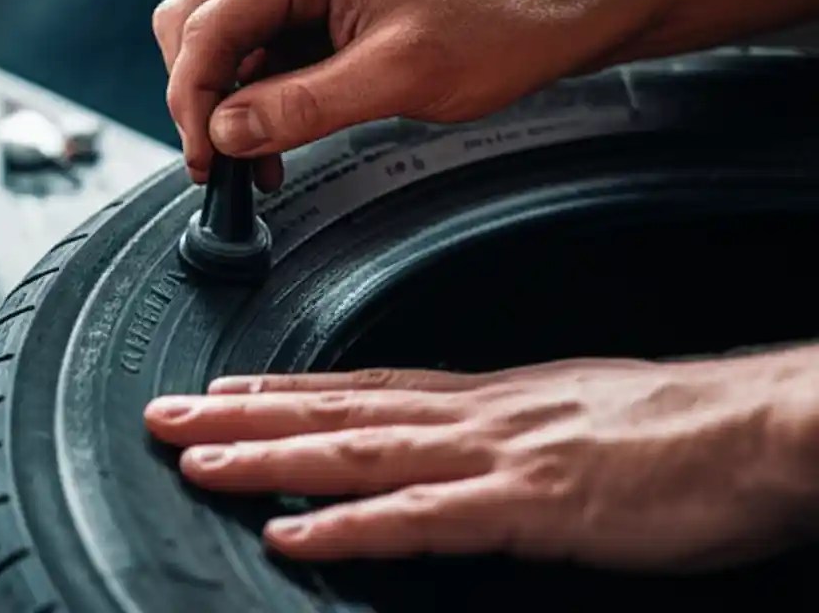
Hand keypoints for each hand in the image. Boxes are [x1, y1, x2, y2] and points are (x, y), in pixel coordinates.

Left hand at [143, 351, 818, 569]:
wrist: (764, 427)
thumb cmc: (681, 430)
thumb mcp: (575, 417)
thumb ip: (509, 433)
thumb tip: (464, 448)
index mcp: (486, 400)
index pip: (362, 389)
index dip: (284, 392)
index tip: (223, 391)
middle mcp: (475, 417)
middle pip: (335, 411)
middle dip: (242, 416)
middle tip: (167, 415)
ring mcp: (497, 458)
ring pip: (356, 452)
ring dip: (268, 459)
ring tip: (196, 461)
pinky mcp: (531, 508)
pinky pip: (420, 518)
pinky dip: (349, 527)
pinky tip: (291, 535)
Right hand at [152, 0, 651, 189]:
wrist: (547, 17)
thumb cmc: (491, 30)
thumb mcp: (396, 77)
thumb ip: (303, 105)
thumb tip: (226, 131)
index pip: (206, 23)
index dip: (193, 96)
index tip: (208, 158)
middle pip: (193, 23)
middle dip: (195, 93)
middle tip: (218, 158)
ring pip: (220, 42)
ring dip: (223, 103)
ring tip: (252, 160)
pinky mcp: (315, 17)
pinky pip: (258, 58)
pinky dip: (253, 103)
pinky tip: (273, 143)